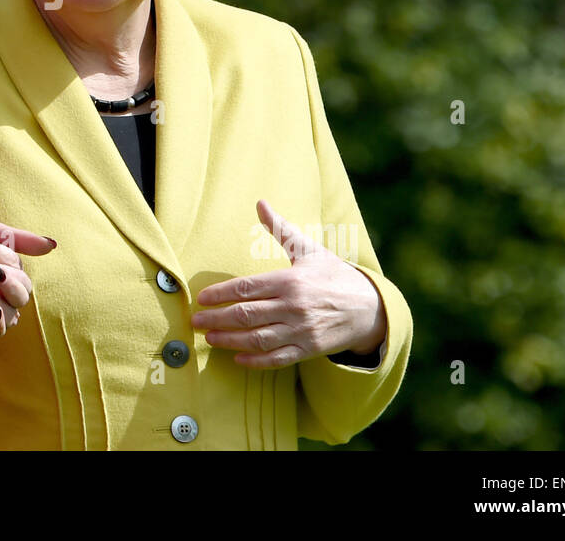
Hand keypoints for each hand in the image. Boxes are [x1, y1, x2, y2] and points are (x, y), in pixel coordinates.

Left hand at [191, 200, 386, 368]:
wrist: (369, 307)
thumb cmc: (333, 275)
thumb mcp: (308, 250)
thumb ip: (280, 229)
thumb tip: (261, 203)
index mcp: (289, 280)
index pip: (246, 288)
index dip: (220, 294)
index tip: (201, 299)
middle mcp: (293, 306)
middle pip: (246, 315)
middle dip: (217, 319)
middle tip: (195, 321)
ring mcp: (301, 330)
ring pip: (258, 338)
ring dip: (230, 340)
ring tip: (210, 339)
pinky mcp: (308, 349)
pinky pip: (277, 358)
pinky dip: (256, 361)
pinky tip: (238, 359)